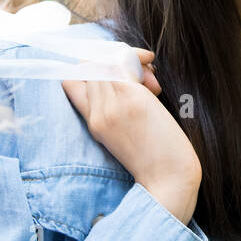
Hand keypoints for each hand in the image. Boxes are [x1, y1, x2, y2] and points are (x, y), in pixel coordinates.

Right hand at [62, 49, 201, 224]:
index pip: (71, 82)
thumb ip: (117, 109)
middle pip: (89, 64)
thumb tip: (133, 77)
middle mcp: (96, 113)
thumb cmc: (157, 158)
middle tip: (145, 78)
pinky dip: (139, 59)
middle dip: (116, 60)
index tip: (120, 75)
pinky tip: (155, 80)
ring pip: (106, 59)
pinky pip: (123, 62)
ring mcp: (110, 105)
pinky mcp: (130, 99)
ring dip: (131, 59)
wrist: (170, 181)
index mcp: (92, 123)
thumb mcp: (124, 135)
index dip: (93, 68)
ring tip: (152, 81)